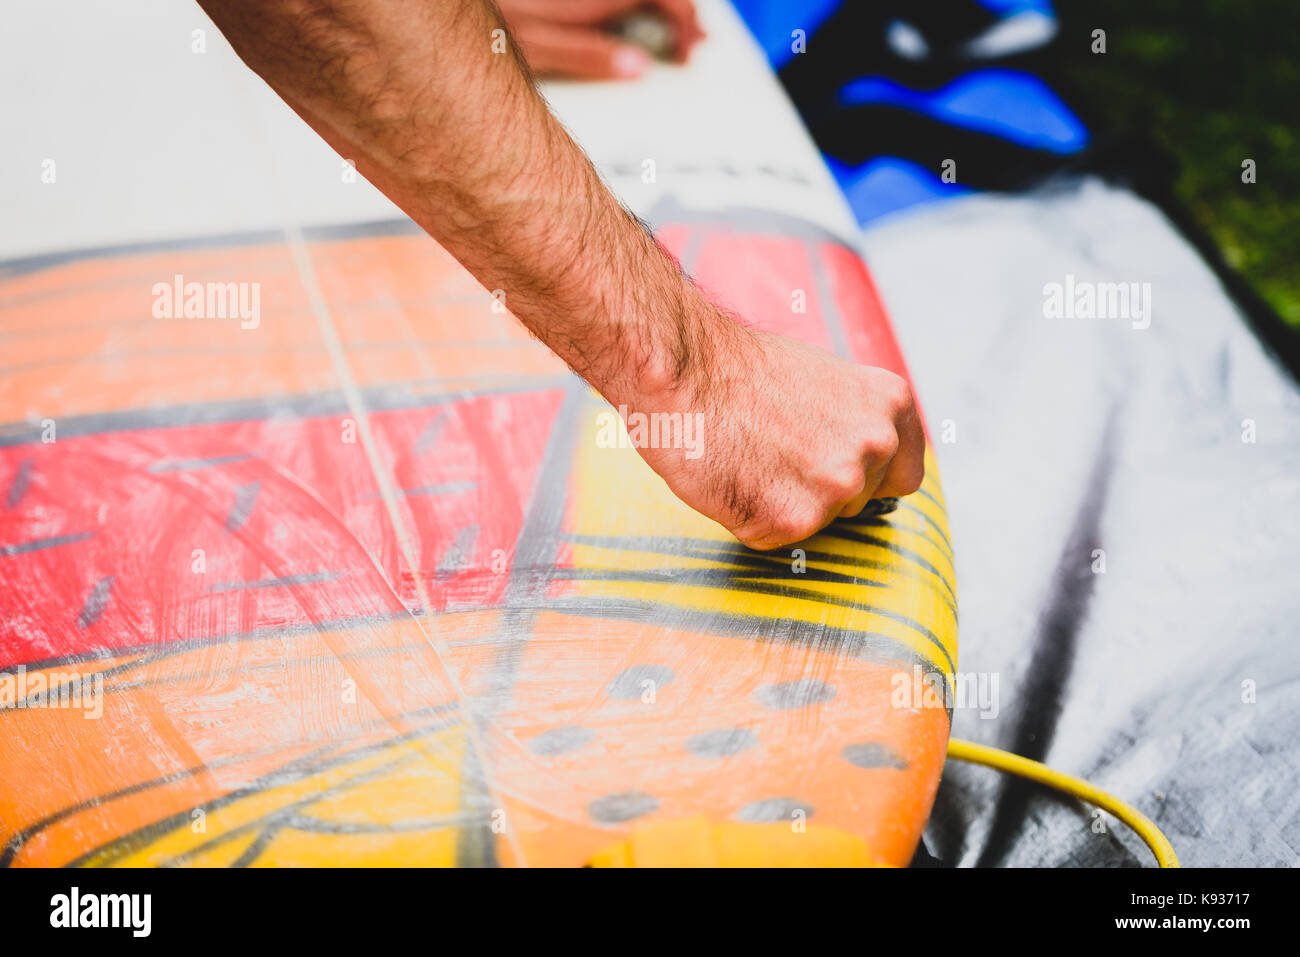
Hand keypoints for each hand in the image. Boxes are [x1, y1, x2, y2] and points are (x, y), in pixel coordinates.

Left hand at [496, 0, 704, 78]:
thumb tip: (637, 68)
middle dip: (681, 12)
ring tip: (676, 30)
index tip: (688, 52)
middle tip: (694, 43)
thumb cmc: (489, 19)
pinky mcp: (570, 4)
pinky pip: (613, 3)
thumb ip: (587, 56)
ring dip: (660, 6)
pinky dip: (635, 6)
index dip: (685, 21)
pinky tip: (635, 21)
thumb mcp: (537, 45)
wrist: (450, 7)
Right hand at [619, 305, 926, 550]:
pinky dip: (746, 518)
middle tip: (769, 453)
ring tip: (746, 458)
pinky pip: (772, 538)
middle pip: (857, 503)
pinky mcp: (792, 520)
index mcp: (890, 405)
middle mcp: (876, 446)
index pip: (903, 475)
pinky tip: (729, 476)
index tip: (835, 472)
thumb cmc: (736, 368)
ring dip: (780, 504)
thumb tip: (855, 460)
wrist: (683, 368)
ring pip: (815, 523)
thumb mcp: (824, 380)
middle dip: (816, 491)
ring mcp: (836, 486)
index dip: (865, 479)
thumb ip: (852, 423)